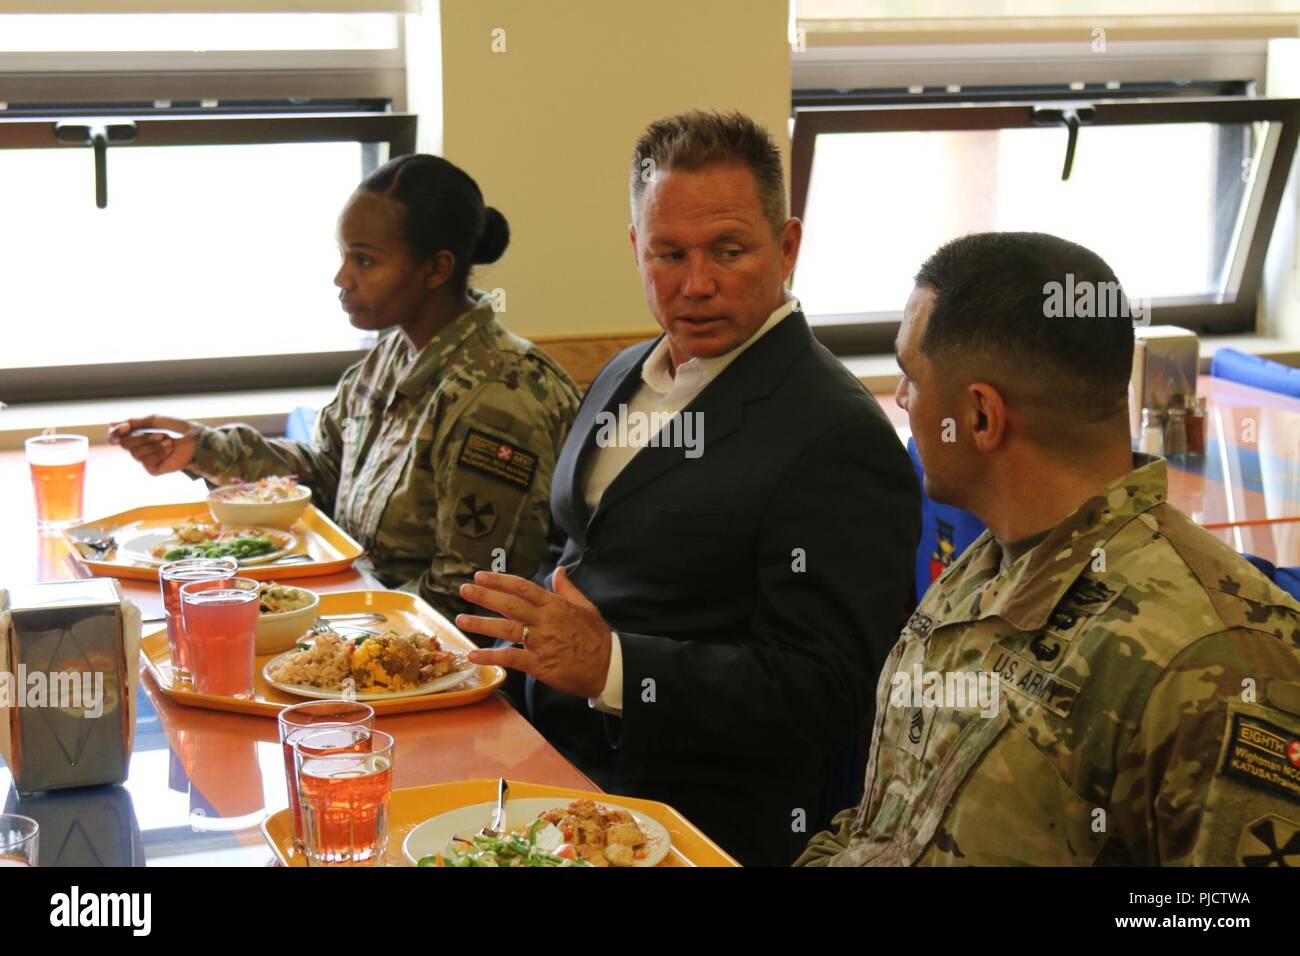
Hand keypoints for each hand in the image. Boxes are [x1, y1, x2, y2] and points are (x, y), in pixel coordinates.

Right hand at [107, 414, 199, 475]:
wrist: (197, 441)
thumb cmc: (178, 429)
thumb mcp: (154, 421)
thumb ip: (133, 423)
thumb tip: (111, 424)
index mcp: (138, 436)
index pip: (117, 437)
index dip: (117, 433)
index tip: (125, 427)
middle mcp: (140, 448)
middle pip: (125, 444)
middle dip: (142, 438)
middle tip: (161, 435)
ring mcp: (146, 460)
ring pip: (135, 453)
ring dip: (153, 445)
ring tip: (169, 441)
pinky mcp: (152, 470)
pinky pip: (145, 461)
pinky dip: (158, 453)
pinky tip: (170, 450)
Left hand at [459, 566, 612, 699]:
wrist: (609, 667)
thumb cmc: (598, 637)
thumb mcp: (586, 607)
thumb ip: (568, 589)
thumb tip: (560, 571)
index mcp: (555, 605)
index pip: (523, 587)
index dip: (500, 581)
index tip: (481, 576)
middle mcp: (546, 621)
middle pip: (510, 604)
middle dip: (485, 596)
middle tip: (464, 589)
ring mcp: (542, 643)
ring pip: (507, 630)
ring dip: (481, 624)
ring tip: (460, 620)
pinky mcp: (541, 665)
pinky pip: (512, 659)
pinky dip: (492, 657)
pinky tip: (474, 655)